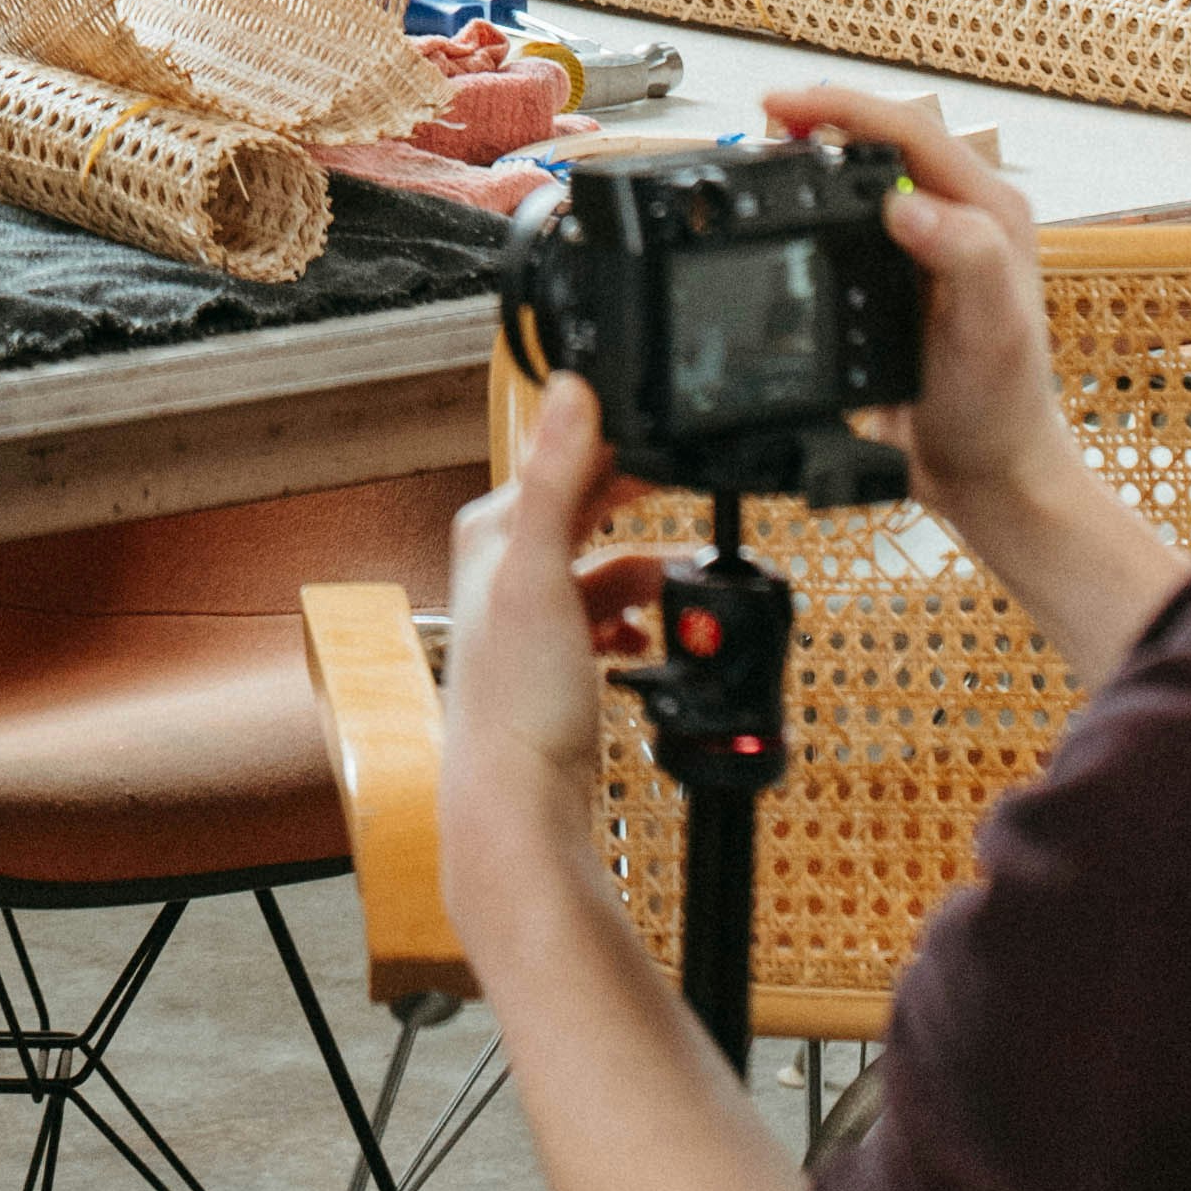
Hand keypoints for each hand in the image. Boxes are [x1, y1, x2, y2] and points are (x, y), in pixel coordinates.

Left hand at [441, 370, 649, 801]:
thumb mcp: (541, 572)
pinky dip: (636, 622)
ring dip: (647, 570)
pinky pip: (607, 621)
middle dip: (640, 502)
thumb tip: (571, 387)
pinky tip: (652, 640)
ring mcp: (530, 618)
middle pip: (585, 509)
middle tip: (698, 486)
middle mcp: (504, 567)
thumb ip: (555, 477)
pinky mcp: (555, 663)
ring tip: (690, 579)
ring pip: (603, 567)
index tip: (675, 431)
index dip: (622, 444)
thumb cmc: (518, 698)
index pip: (564, 460)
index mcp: (492, 531)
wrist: (517, 803)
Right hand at [763, 71, 1064, 522]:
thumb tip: (908, 203)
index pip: (911, 129)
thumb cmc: (1001, 408)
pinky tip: (792, 210)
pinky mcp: (906, 270)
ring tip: (771, 156)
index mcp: (990, 213)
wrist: (988, 471)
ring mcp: (933, 242)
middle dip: (822, 118)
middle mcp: (964, 216)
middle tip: (767, 124)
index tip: (784, 108)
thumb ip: (966, 257)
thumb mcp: (991, 332)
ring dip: (819, 154)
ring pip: (868, 171)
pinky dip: (819, 200)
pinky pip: (856, 215)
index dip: (843, 108)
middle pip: (886, 136)